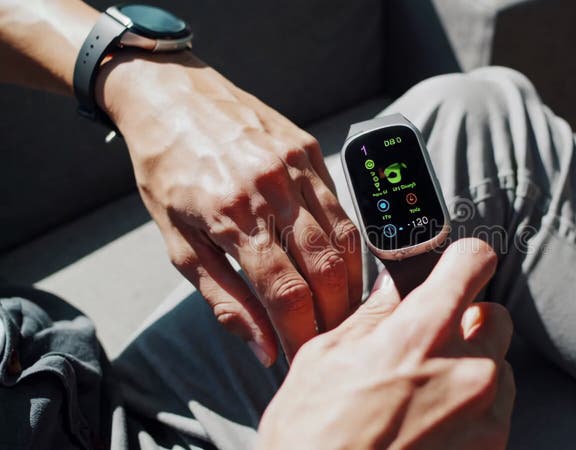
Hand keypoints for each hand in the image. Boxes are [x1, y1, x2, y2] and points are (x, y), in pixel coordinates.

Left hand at [97, 52, 361, 363]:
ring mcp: (296, 164)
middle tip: (328, 338)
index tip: (300, 357)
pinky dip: (346, 243)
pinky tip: (339, 265)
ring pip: (343, 238)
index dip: (298, 334)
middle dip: (333, 315)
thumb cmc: (165, 170)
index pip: (284, 292)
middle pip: (325, 269)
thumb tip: (262, 346)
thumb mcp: (177, 242)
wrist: (170, 94)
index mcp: (231, 214)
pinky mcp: (310, 148)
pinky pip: (341, 205)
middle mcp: (271, 187)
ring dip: (348, 284)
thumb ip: (222, 297)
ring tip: (340, 309)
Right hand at [257, 239, 515, 449]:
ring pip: (497, 367)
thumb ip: (370, 317)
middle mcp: (467, 370)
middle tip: (426, 344)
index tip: (452, 268)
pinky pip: (494, 412)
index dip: (461, 260)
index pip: (473, 262)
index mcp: (422, 335)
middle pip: (494, 316)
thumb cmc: (312, 440)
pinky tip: (429, 428)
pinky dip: (471, 412)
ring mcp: (486, 416)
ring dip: (470, 370)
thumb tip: (393, 289)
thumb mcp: (323, 361)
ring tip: (421, 397)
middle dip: (466, 322)